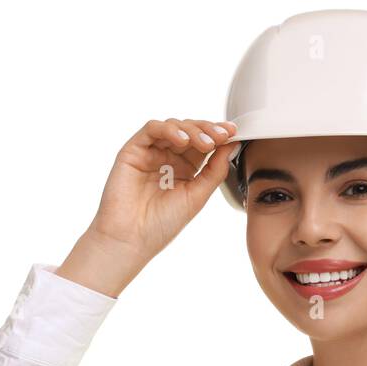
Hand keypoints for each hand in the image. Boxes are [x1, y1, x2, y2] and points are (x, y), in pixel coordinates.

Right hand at [57, 117, 240, 295]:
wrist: (131, 239)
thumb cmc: (161, 224)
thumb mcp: (197, 196)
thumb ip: (215, 171)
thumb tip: (233, 145)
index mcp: (186, 169)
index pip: (204, 144)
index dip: (219, 136)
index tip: (235, 133)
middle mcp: (168, 158)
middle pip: (191, 131)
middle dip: (209, 130)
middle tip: (223, 135)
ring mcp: (151, 152)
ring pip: (174, 126)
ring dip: (192, 130)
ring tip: (206, 143)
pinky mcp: (133, 150)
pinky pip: (152, 129)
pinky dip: (169, 130)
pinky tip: (183, 140)